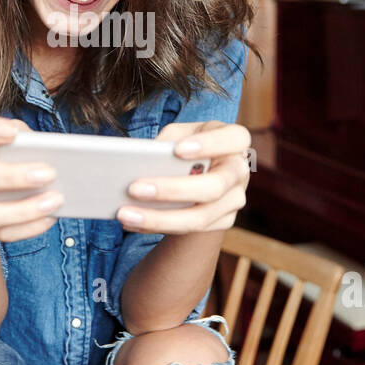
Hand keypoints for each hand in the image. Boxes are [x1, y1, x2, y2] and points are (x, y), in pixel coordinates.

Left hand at [117, 120, 250, 234]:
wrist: (202, 172)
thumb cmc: (187, 144)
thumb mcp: (179, 134)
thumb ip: (167, 142)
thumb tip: (141, 162)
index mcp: (235, 140)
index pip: (234, 139)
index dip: (209, 145)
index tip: (178, 150)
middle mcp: (240, 172)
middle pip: (213, 187)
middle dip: (172, 190)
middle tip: (133, 188)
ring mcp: (235, 200)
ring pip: (200, 217)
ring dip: (158, 218)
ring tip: (124, 213)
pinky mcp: (223, 221)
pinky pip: (189, 230)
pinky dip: (157, 226)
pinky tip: (131, 222)